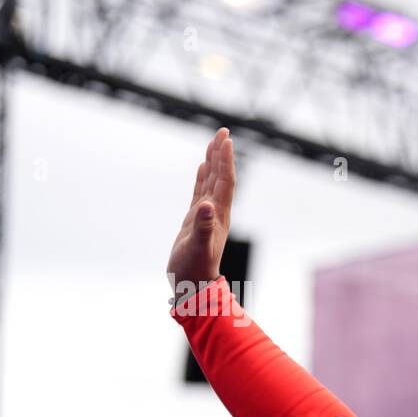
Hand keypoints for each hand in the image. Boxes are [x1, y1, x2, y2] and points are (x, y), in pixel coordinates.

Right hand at [166, 127, 235, 290]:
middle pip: (221, 177)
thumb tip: (206, 205)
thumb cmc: (194, 270)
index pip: (225, 182)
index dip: (226, 160)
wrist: (192, 285)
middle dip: (222, 154)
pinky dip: (202, 177)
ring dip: (214, 162)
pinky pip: (200, 191)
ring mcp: (207, 214)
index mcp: (219, 215)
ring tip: (214, 142)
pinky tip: (203, 167)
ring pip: (211, 181)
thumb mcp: (197, 248)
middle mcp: (216, 212)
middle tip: (223, 131)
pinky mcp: (196, 219)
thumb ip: (202, 227)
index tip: (226, 139)